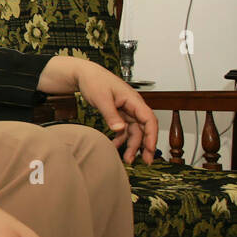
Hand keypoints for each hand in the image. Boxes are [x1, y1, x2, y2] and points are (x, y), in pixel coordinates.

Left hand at [40, 57, 157, 163]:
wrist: (84, 74)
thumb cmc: (94, 81)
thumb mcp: (102, 98)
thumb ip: (111, 115)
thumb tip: (120, 130)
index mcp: (133, 100)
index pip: (149, 119)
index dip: (152, 135)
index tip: (150, 149)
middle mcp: (133, 106)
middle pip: (144, 128)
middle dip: (145, 145)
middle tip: (146, 161)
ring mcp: (126, 110)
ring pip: (134, 130)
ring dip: (132, 145)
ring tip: (127, 159)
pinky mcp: (118, 113)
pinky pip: (123, 129)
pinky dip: (121, 138)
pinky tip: (115, 147)